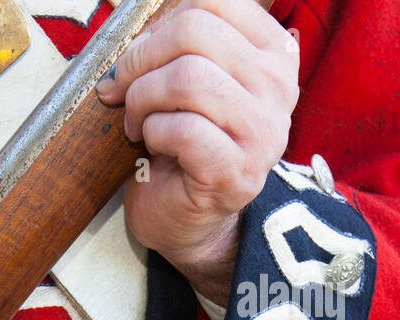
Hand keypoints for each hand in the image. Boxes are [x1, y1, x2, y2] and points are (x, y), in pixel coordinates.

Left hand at [96, 0, 298, 302]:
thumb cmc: (181, 147)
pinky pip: (181, 129)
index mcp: (270, 53)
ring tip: (136, 123)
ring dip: (142, 100)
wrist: (187, 218)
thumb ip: (181, 45)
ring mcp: (263, 131)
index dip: (160, 25)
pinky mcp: (236, 171)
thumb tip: (144, 22)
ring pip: (186, 78)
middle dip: (141, 60)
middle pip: (194, 31)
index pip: (214, 1)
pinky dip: (151, 134)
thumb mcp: (187, 83)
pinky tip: (150, 147)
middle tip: (122, 90)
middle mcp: (277, 86)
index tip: (140, 58)